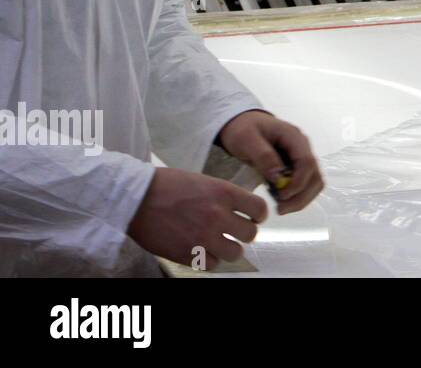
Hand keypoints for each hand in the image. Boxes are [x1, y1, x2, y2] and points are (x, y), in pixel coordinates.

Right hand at [127, 167, 267, 265]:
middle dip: (244, 233)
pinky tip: (201, 249)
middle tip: (234, 231)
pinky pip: (212, 264)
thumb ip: (224, 196)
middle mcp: (218, 216)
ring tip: (218, 243)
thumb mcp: (203, 181)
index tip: (253, 217)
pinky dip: (209, 259)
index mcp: (224, 193)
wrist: (135, 199)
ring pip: (235, 253)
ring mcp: (204, 237)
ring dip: (228, 249)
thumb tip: (240, 210)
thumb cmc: (166, 186)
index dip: (258, 215)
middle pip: (250, 234)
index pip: (259, 209)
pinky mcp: (188, 254)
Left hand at [218, 110, 323, 214]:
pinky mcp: (295, 168)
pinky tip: (280, 201)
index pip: (307, 162)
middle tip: (280, 209)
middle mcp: (303, 148)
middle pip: (315, 176)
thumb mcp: (246, 139)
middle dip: (301, 196)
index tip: (280, 196)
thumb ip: (264, 156)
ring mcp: (301, 158)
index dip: (298, 183)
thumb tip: (278, 178)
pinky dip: (296, 196)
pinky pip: (305, 185)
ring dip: (301, 199)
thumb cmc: (242, 129)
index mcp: (294, 138)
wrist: (240, 123)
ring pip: (313, 183)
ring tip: (280, 208)